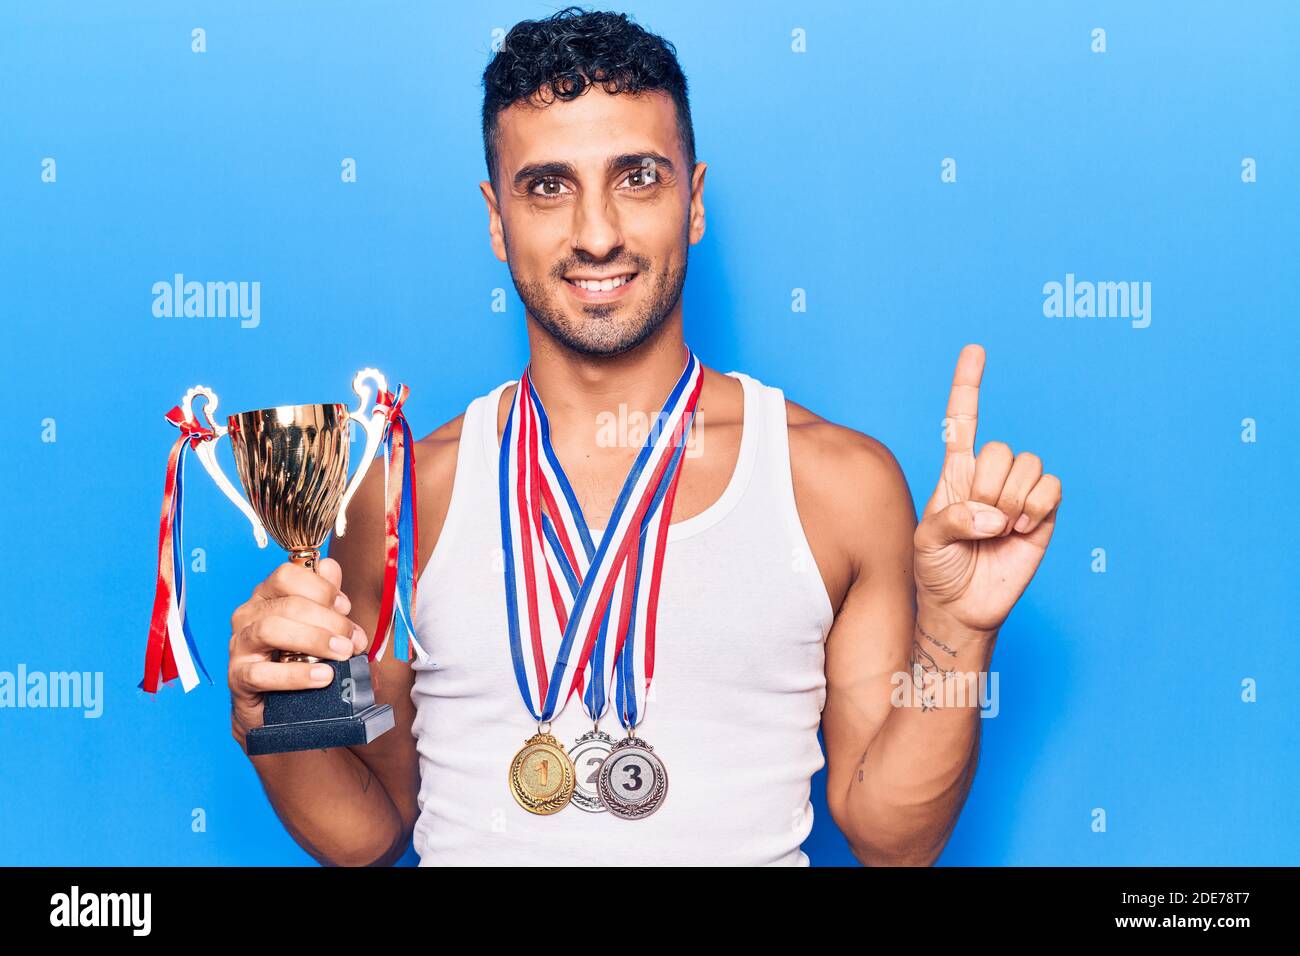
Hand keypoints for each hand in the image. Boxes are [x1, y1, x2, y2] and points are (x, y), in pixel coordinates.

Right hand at [227, 557, 368, 746]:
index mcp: (266, 596)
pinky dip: (297, 674)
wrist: (273, 708)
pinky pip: (263, 673)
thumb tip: (331, 567)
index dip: (321, 588)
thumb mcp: (315, 625)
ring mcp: (239, 645)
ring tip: (342, 654)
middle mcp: (248, 615)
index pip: (287, 575)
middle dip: (329, 620)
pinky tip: (322, 677)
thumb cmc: (295, 659)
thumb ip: (323, 596)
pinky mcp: (238, 677)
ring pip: (272, 630)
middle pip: (288, 604)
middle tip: (353, 640)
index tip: (345, 607)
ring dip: (314, 640)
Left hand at [914, 344, 1061, 635]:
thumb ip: (952, 520)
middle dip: (989, 488)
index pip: (963, 420)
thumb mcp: (927, 541)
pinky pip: (1052, 489)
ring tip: (998, 529)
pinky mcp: (1043, 514)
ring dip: (1012, 501)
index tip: (974, 350)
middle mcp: (989, 476)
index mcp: (956, 472)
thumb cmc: (936, 568)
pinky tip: (1021, 529)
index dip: (968, 384)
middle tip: (979, 521)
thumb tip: (994, 515)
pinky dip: (1036, 508)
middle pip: (1003, 449)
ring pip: (1029, 466)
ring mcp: (1018, 493)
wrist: (961, 606)